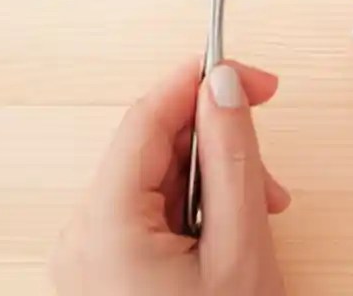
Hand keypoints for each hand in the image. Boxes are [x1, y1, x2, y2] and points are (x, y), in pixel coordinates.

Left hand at [51, 59, 289, 295]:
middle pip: (153, 151)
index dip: (201, 85)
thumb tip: (222, 85)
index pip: (147, 120)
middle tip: (271, 175)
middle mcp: (82, 239)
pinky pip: (150, 216)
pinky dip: (196, 214)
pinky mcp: (105, 273)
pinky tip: (230, 234)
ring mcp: (89, 259)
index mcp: (105, 228)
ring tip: (259, 216)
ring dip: (214, 186)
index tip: (252, 79)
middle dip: (218, 150)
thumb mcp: (240, 249)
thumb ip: (231, 161)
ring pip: (156, 183)